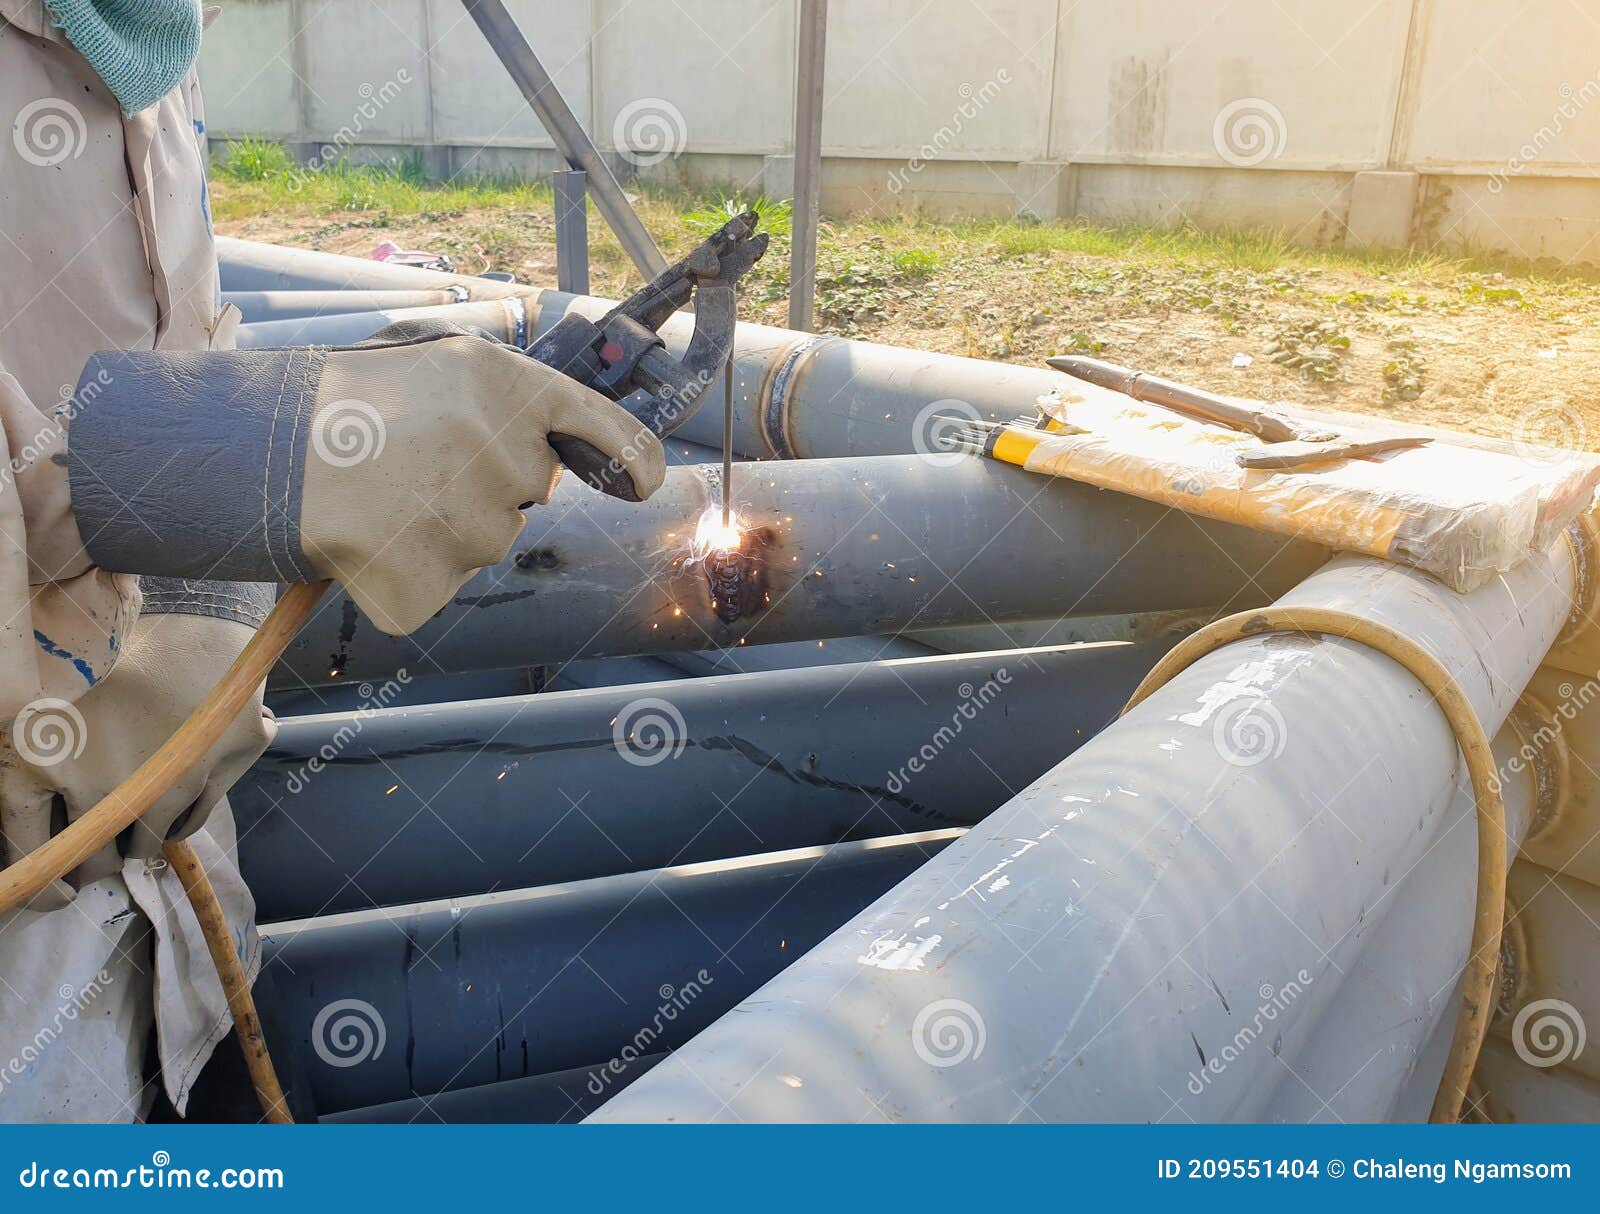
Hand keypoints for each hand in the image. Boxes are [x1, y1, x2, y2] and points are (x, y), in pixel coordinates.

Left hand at [0, 611, 273, 908]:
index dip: (46, 885)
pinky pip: (189, 821)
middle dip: (97, 854)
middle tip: (101, 831)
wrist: (190, 608)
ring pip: (147, 845)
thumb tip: (47, 848)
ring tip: (139, 797)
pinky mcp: (218, 771)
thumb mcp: (47, 707)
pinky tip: (175, 777)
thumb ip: (33, 773)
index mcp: (43, 761)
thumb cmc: (111, 654)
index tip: (57, 892)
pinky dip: (179, 811)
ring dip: (139, 833)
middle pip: (96, 860)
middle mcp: (107, 783)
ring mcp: (170, 781)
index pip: (33, 853)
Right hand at [298, 325, 667, 632]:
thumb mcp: (440, 370)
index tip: (643, 481)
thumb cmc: (348, 405)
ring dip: (443, 531)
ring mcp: (468, 523)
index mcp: (506, 385)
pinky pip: (437, 587)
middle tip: (410, 463)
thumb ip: (508, 405)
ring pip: (484, 544)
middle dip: (482, 487)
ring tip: (380, 495)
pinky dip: (405, 575)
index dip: (631, 460)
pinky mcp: (427, 583)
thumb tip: (553, 463)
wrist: (253, 447)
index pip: (604, 430)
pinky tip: (364, 539)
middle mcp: (501, 452)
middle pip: (525, 495)